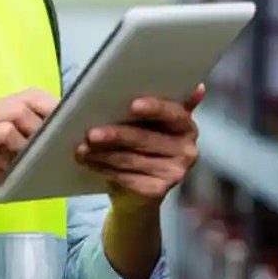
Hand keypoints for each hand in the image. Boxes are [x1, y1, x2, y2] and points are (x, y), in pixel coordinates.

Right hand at [0, 88, 57, 222]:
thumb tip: (63, 135)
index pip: (31, 95)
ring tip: (36, 154)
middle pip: (27, 98)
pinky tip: (15, 163)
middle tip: (57, 142)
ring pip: (17, 112)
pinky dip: (17, 146)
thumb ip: (27, 140)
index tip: (69, 127)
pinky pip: (4, 132)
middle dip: (48, 119)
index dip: (52, 107)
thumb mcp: (10, 156)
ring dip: (34, 134)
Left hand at [75, 84, 204, 214]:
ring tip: (82, 147)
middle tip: (91, 133)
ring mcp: (175, 173)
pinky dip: (103, 168)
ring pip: (131, 159)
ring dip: (102, 153)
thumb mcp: (150, 122)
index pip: (174, 114)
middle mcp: (187, 150)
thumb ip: (159, 104)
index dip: (155, 109)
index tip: (133, 105)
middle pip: (146, 139)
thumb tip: (195, 87)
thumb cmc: (141, 144)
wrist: (139, 189)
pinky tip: (88, 161)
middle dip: (116, 135)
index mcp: (186, 126)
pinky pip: (126, 177)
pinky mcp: (158, 191)